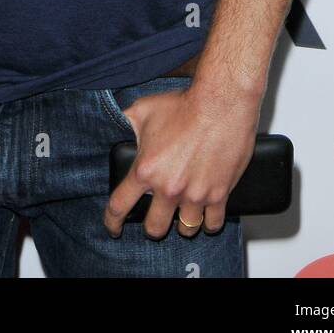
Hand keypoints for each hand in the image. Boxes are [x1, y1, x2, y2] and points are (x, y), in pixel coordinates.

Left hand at [103, 78, 260, 238]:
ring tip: (182, 215)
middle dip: (152, 227)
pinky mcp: (219, 195)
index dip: (112, 222)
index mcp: (146, 170)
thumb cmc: (184, 105)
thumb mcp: (144, 109)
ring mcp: (195, 195)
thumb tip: (113, 123)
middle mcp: (169, 188)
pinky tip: (206, 216)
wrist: (221, 104)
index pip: (119, 206)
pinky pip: (213, 223)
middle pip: (154, 228)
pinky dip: (209, 222)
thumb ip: (126, 122)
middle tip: (155, 219)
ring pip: (185, 229)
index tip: (114, 228)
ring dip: (182, 224)